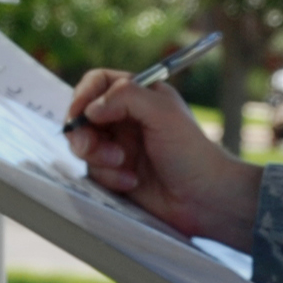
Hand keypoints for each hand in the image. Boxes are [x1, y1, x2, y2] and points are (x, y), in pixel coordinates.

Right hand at [65, 68, 261, 246]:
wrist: (202, 199)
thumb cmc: (191, 152)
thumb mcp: (163, 112)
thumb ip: (126, 97)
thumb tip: (90, 108)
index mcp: (139, 95)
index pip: (98, 83)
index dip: (83, 95)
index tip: (80, 113)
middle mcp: (125, 118)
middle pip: (82, 116)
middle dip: (83, 132)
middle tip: (90, 146)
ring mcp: (118, 146)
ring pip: (84, 146)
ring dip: (98, 157)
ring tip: (123, 164)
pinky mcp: (115, 173)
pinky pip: (93, 172)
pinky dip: (109, 177)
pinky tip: (132, 182)